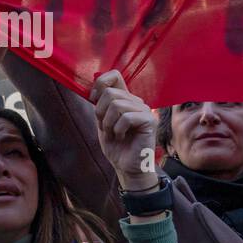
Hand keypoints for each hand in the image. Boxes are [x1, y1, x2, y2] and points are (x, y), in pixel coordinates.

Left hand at [89, 71, 158, 190]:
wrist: (126, 167)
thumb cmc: (116, 146)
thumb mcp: (102, 121)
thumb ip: (100, 103)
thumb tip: (93, 85)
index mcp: (125, 98)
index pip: (114, 75)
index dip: (99, 85)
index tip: (93, 101)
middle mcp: (136, 101)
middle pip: (110, 92)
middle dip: (100, 113)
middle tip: (106, 128)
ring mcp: (144, 110)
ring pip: (116, 104)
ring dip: (108, 123)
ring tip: (114, 134)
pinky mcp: (149, 121)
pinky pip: (126, 117)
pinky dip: (118, 129)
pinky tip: (122, 137)